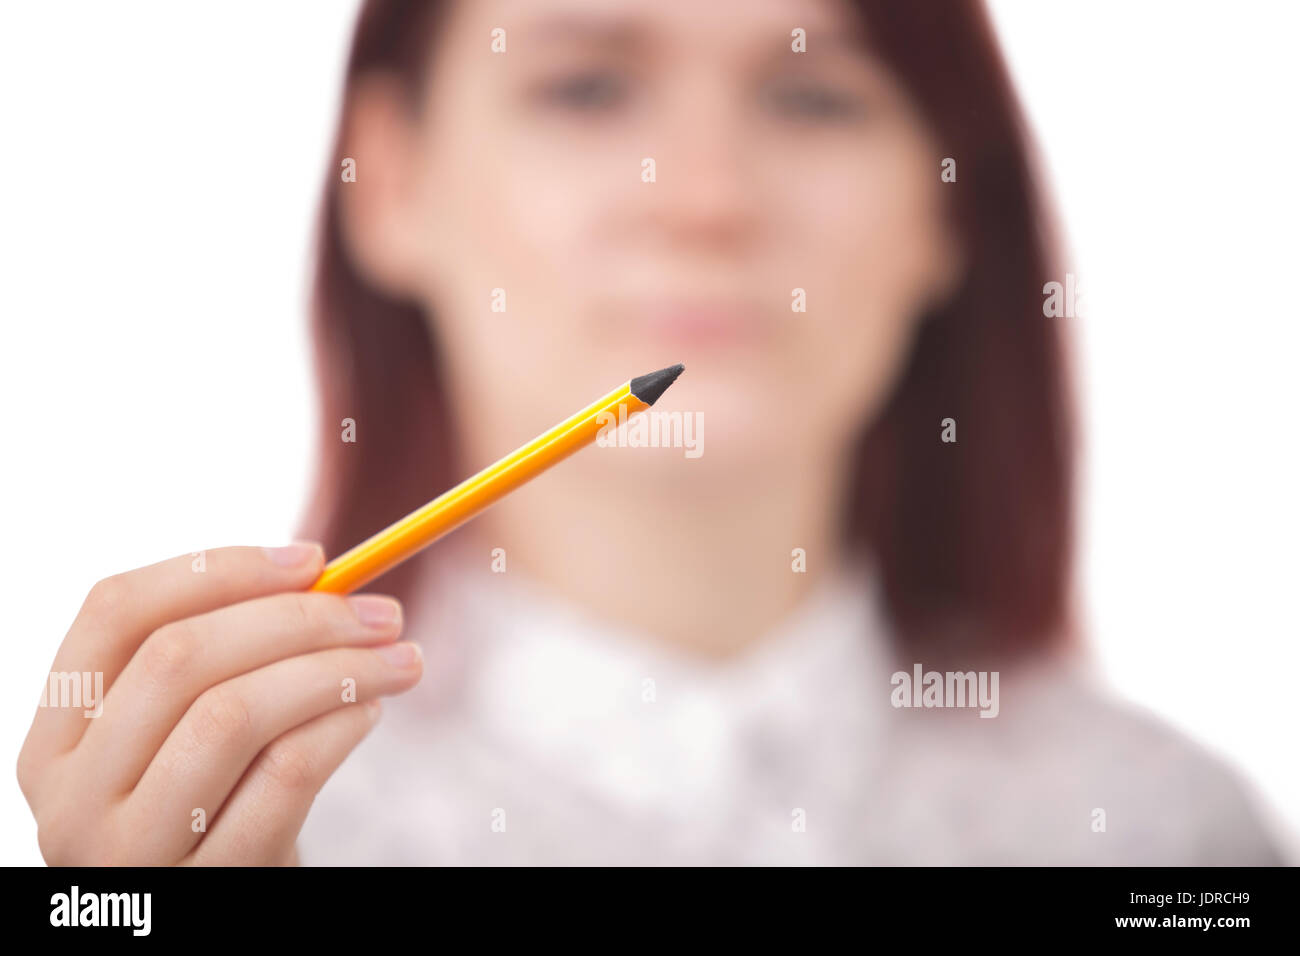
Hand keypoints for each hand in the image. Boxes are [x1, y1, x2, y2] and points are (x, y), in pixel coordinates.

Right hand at [16, 543, 422, 864]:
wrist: (225, 908)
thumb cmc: (217, 809)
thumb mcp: (186, 739)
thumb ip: (220, 658)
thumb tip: (317, 572)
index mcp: (56, 737)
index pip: (115, 612)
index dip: (219, 570)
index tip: (312, 559)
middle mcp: (72, 795)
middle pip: (180, 656)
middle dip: (300, 618)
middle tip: (383, 613)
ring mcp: (130, 851)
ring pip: (233, 712)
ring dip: (336, 668)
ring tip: (397, 660)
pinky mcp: (208, 885)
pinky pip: (285, 775)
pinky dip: (342, 726)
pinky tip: (372, 711)